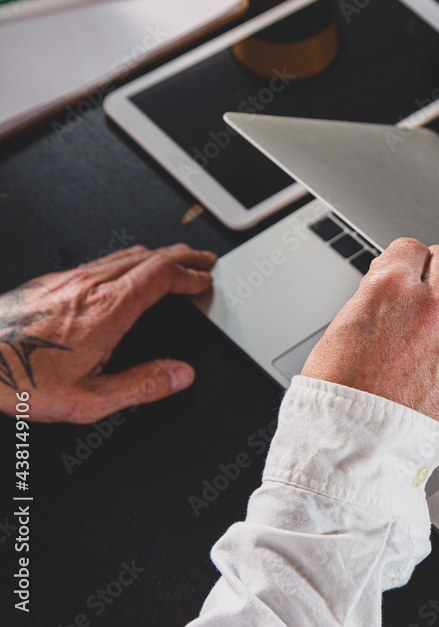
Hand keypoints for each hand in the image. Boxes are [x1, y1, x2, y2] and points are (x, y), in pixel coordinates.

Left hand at [0, 244, 216, 422]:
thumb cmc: (18, 379)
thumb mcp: (89, 400)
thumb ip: (142, 386)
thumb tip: (180, 375)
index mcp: (107, 310)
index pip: (162, 276)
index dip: (190, 275)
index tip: (205, 280)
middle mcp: (89, 285)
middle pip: (148, 255)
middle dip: (183, 256)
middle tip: (204, 259)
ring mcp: (69, 279)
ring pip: (125, 254)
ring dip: (158, 254)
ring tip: (176, 260)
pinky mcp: (51, 281)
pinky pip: (103, 260)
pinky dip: (131, 259)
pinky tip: (129, 270)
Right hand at [302, 238, 438, 427]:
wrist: (357, 445)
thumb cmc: (342, 395)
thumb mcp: (343, 324)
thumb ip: (378, 295)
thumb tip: (401, 283)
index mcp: (389, 289)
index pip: (412, 249)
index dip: (409, 261)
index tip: (411, 270)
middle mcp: (430, 306)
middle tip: (434, 286)